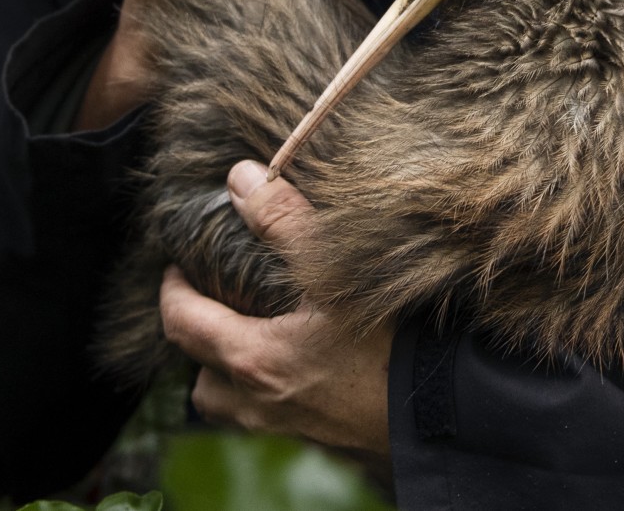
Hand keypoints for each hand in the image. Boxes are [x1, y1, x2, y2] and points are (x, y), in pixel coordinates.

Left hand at [160, 160, 391, 458]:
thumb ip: (283, 222)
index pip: (180, 323)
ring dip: (231, 375)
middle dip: (198, 341)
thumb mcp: (335, 273)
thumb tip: (240, 180)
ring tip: (253, 335)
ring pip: (234, 407)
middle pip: (200, 379)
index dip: (171, 289)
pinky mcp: (324, 441)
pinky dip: (271, 392)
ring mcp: (291, 428)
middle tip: (213, 303)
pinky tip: (303, 364)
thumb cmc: (394, 345)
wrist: (452, 411)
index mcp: (253, 359)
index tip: (178, 265)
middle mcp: (261, 404)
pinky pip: (274, 419)